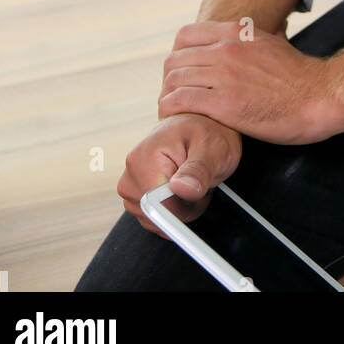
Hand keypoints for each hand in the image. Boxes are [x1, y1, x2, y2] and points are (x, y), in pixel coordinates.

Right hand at [117, 113, 241, 234]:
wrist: (199, 122)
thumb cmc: (207, 132)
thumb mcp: (213, 147)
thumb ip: (198, 170)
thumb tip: (180, 189)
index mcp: (145, 157)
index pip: (158, 206)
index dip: (184, 209)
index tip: (199, 195)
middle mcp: (131, 172)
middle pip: (156, 216)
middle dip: (183, 209)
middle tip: (198, 183)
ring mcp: (129, 184)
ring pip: (154, 220)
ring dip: (177, 210)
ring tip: (190, 183)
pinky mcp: (134, 193)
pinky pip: (152, 217)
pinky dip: (170, 210)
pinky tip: (180, 190)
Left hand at [158, 20, 343, 144]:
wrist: (319, 97)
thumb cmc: (299, 77)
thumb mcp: (273, 43)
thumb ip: (252, 39)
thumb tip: (253, 32)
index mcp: (236, 33)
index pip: (185, 35)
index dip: (177, 54)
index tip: (181, 71)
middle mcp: (226, 49)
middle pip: (176, 59)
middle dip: (170, 79)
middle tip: (173, 95)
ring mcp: (224, 75)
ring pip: (175, 79)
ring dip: (167, 96)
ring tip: (170, 110)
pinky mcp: (224, 103)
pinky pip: (182, 101)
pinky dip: (172, 109)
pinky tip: (175, 118)